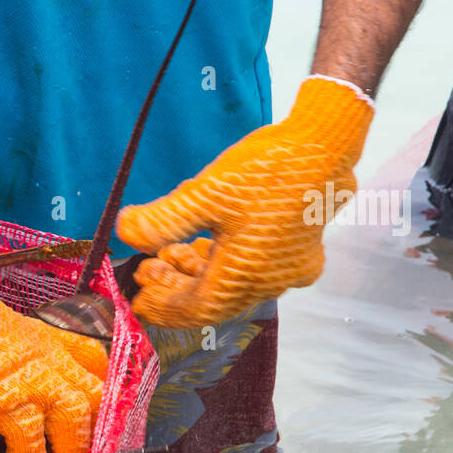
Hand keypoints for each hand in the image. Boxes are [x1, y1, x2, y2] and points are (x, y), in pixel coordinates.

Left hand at [116, 76, 373, 328]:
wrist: (327, 142)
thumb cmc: (269, 168)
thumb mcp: (206, 192)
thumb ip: (164, 219)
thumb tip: (126, 232)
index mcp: (245, 276)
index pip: (195, 309)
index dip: (162, 306)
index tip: (137, 297)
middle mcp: (269, 282)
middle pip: (212, 300)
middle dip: (175, 288)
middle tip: (146, 270)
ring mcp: (288, 269)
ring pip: (232, 285)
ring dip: (198, 273)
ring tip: (169, 253)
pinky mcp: (299, 252)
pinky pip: (253, 271)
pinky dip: (224, 264)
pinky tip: (207, 244)